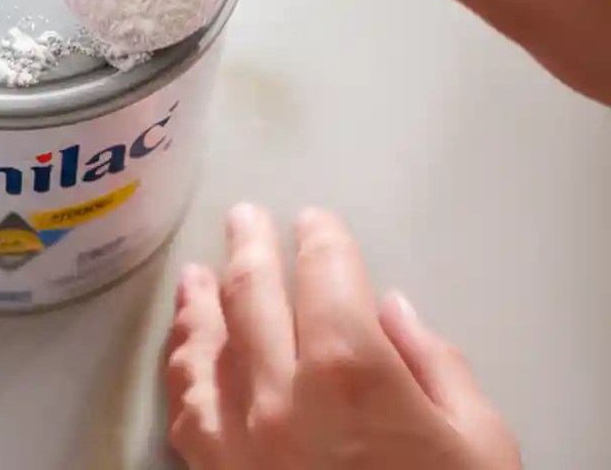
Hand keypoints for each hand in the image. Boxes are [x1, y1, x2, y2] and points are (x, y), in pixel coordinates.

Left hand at [165, 205, 519, 468]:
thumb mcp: (480, 441)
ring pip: (204, 345)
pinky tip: (182, 352)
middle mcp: (280, 393)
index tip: (315, 222)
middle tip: (244, 219)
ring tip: (194, 274)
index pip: (325, 274)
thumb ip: (434, 364)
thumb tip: (391, 313)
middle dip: (250, 246)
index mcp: (351, 371)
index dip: (320, 239)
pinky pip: (184, 408)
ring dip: (199, 301)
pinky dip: (180, 369)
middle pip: (252, 293)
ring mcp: (238, 437)